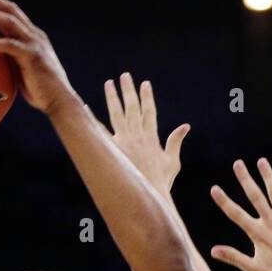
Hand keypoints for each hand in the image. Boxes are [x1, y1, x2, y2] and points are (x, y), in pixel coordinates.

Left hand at [0, 0, 74, 113]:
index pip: (13, 12)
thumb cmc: (40, 92)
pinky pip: (9, 46)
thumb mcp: (22, 71)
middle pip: (10, 8)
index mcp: (33, 36)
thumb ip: (10, 61)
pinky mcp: (32, 56)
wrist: (60, 101)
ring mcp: (35, 44)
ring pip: (9, 21)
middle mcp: (35, 35)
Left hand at [101, 72, 190, 192]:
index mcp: (152, 137)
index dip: (147, 97)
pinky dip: (92, 119)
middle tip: (125, 75)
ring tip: (109, 83)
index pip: (149, 111)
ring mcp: (123, 142)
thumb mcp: (173, 161)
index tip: (145, 84)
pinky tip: (86, 108)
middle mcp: (137, 136)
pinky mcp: (113, 150)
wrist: (147, 195)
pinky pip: (100, 132)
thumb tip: (185, 126)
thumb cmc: (161, 181)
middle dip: (129, 90)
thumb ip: (175, 142)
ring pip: (117, 114)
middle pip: (132, 108)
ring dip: (113, 98)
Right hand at [210, 159, 271, 270]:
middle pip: (255, 196)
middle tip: (237, 163)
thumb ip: (233, 257)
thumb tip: (213, 250)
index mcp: (257, 234)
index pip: (236, 214)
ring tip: (261, 161)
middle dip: (245, 179)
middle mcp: (270, 222)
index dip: (224, 201)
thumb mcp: (253, 269)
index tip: (214, 188)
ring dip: (268, 176)